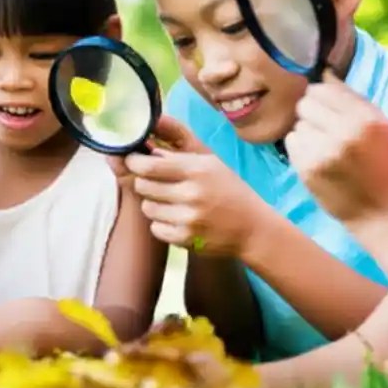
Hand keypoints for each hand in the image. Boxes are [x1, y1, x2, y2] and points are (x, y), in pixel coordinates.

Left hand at [115, 116, 267, 256]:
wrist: (254, 229)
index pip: (149, 165)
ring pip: (147, 208)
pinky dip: (161, 223)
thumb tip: (148, 148)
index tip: (133, 161)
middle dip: (143, 182)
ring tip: (169, 201)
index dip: (134, 162)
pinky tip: (176, 218)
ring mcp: (188, 218)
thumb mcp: (210, 164)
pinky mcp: (185, 239)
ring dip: (153, 203)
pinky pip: (155, 228)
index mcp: (197, 170)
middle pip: (143, 186)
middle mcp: (192, 194)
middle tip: (153, 182)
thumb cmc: (230, 191)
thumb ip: (178, 154)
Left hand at [284, 74, 387, 225]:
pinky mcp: (307, 169)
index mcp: (367, 119)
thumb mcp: (382, 127)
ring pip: (297, 125)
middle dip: (312, 114)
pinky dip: (301, 148)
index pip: (324, 89)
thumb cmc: (385, 167)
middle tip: (324, 129)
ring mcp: (323, 152)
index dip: (322, 97)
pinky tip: (317, 159)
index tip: (327, 109)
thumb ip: (353, 100)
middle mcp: (344, 132)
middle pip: (305, 104)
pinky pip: (292, 143)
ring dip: (307, 132)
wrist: (384, 213)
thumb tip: (324, 74)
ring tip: (324, 147)